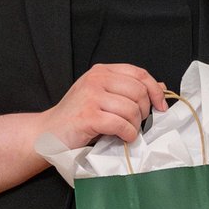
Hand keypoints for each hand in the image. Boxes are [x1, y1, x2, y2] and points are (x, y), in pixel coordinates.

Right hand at [39, 63, 166, 148]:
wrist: (47, 133)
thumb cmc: (76, 118)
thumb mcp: (103, 97)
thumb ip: (128, 90)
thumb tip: (160, 86)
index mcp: (101, 71)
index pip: (139, 73)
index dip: (155, 90)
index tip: (161, 106)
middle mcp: (96, 79)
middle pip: (139, 91)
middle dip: (144, 111)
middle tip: (136, 123)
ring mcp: (91, 96)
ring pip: (131, 109)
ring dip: (135, 125)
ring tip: (126, 131)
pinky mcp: (88, 116)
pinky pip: (121, 124)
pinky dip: (127, 134)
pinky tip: (122, 137)